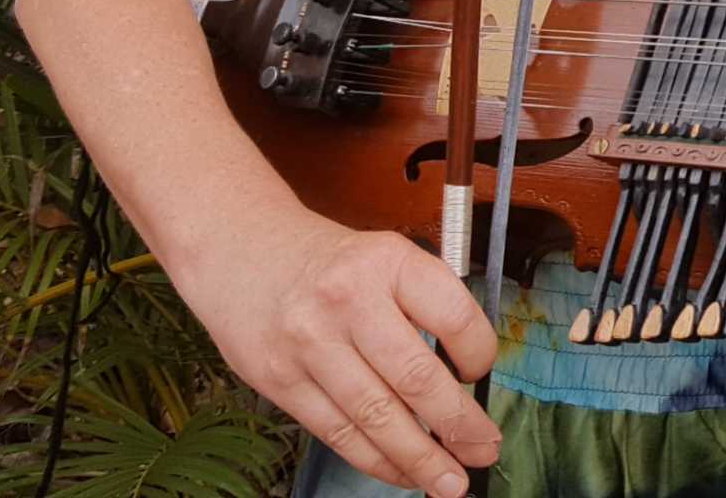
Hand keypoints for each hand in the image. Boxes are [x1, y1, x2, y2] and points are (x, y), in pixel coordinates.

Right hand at [173, 206, 501, 496]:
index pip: (454, 317)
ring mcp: (309, 344)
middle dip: (460, 426)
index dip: (480, 354)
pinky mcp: (280, 380)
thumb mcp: (384, 256)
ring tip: (451, 481)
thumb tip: (467, 375)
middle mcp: (348, 301)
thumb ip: (424, 304)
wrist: (240, 250)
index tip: (482, 373)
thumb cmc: (327, 263)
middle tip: (485, 450)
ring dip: (421, 459)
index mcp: (387, 262)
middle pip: (417, 378)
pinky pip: (338, 433)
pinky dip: (377, 461)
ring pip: (376, 417)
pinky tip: (403, 472)